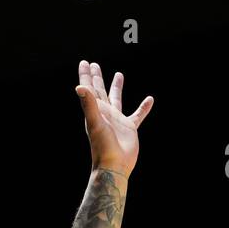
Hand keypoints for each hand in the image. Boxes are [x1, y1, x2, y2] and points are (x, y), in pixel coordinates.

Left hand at [75, 60, 153, 176]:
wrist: (114, 165)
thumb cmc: (103, 146)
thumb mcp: (95, 122)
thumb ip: (88, 104)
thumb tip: (79, 86)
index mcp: (95, 110)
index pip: (89, 88)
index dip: (86, 75)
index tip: (84, 62)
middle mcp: (105, 113)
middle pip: (100, 90)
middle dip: (96, 77)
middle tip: (94, 64)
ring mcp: (117, 120)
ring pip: (116, 99)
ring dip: (116, 87)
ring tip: (118, 74)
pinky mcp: (129, 128)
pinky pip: (138, 114)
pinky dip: (143, 107)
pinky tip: (149, 100)